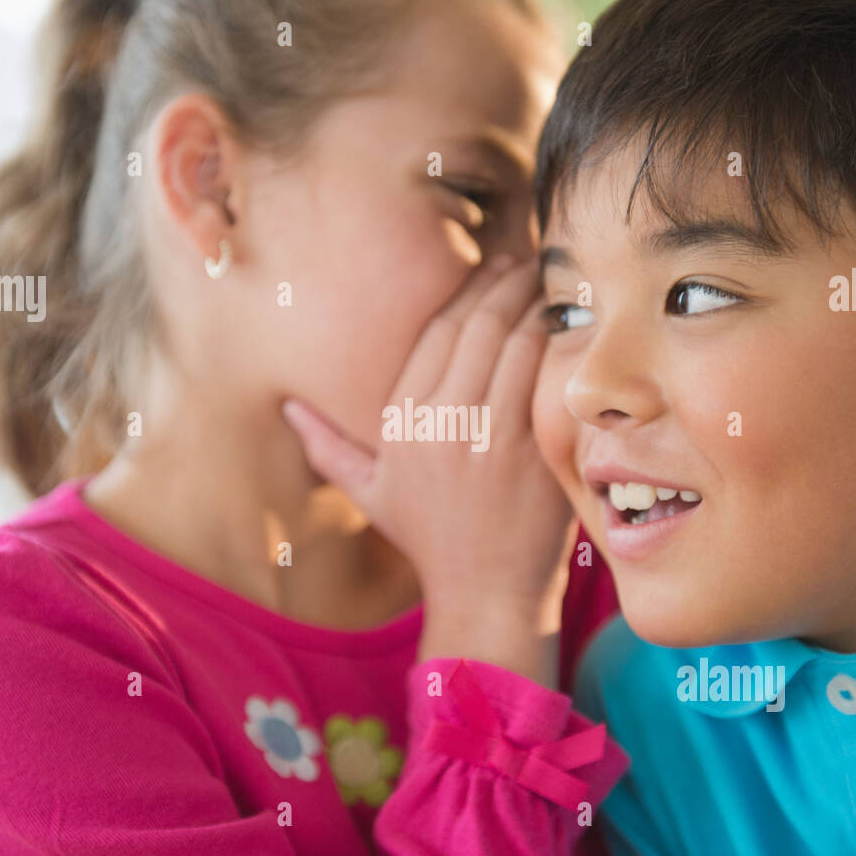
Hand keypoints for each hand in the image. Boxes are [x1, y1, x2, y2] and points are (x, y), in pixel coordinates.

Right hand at [281, 257, 575, 686]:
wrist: (487, 590)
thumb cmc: (430, 538)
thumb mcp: (370, 494)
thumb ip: (327, 446)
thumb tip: (288, 407)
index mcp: (403, 425)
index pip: (436, 333)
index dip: (466, 293)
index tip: (488, 272)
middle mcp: (442, 424)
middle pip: (477, 327)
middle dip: (503, 285)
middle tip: (522, 265)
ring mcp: (491, 437)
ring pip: (515, 342)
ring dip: (533, 304)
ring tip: (546, 284)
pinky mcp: (533, 450)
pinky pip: (545, 377)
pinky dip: (557, 344)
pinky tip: (567, 325)